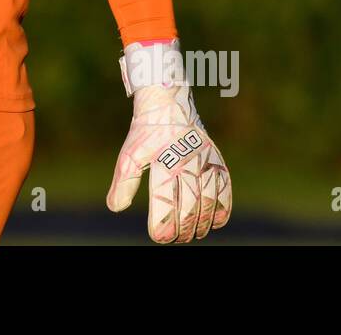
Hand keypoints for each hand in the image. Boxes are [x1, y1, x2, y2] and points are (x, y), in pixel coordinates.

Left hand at [106, 42, 231, 242]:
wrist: (167, 101)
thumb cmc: (146, 132)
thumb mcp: (130, 154)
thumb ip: (123, 182)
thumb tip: (115, 207)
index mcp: (165, 159)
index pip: (165, 198)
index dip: (163, 221)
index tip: (159, 236)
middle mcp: (188, 160)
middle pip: (190, 203)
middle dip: (183, 226)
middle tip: (176, 239)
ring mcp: (205, 160)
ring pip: (209, 199)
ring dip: (203, 221)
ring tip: (194, 234)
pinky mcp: (216, 159)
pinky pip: (225, 187)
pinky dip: (223, 207)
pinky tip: (216, 222)